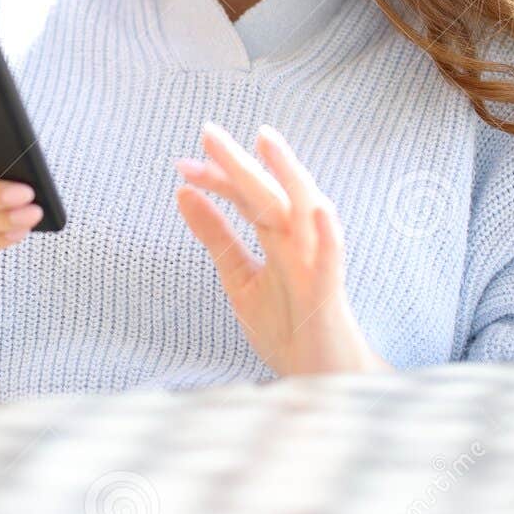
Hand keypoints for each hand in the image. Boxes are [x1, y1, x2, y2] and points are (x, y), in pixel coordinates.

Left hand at [174, 121, 389, 375]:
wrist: (322, 382)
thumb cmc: (289, 327)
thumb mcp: (240, 279)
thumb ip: (216, 237)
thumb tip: (183, 194)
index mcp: (278, 239)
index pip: (247, 198)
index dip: (217, 178)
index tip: (182, 164)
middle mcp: (299, 245)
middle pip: (270, 196)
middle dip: (240, 164)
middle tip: (208, 131)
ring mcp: (316, 268)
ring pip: (305, 215)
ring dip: (289, 177)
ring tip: (267, 142)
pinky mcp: (328, 297)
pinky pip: (331, 263)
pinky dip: (326, 235)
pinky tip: (317, 209)